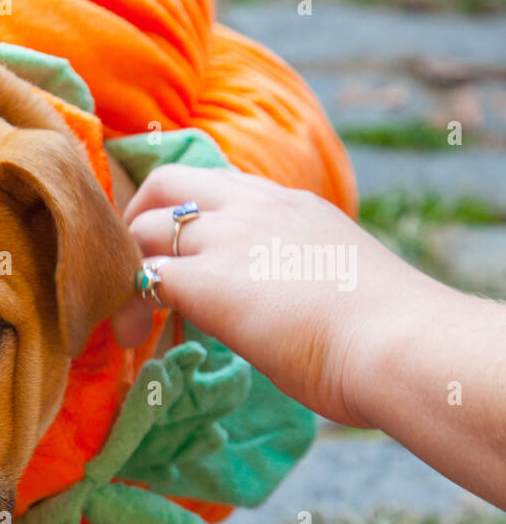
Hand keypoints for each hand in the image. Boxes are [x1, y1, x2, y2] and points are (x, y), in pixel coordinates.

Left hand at [113, 165, 426, 428]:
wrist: (397, 343)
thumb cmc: (382, 329)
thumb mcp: (331, 273)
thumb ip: (292, 270)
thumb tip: (277, 301)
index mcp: (288, 202)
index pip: (211, 180)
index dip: (180, 211)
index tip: (173, 252)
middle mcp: (252, 207)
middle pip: (163, 185)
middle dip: (135, 224)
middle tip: (133, 275)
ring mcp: (227, 238)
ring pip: (143, 231)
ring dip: (125, 272)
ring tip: (129, 325)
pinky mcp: (205, 281)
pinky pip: (142, 278)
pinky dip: (127, 305)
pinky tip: (133, 338)